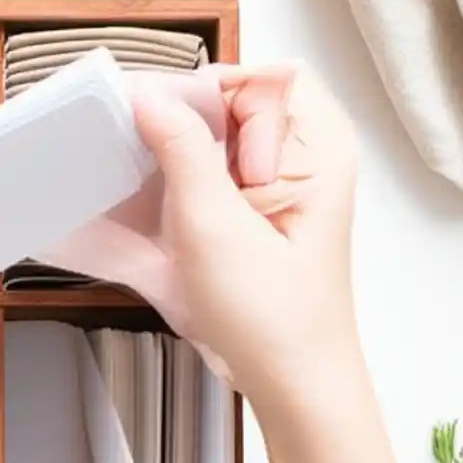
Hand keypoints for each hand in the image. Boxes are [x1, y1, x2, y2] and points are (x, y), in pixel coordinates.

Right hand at [39, 63, 360, 402]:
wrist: (291, 385)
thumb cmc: (270, 316)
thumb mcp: (214, 225)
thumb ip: (182, 150)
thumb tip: (148, 94)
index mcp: (318, 149)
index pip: (260, 78)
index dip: (205, 89)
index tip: (153, 115)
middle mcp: (308, 157)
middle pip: (237, 101)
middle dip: (185, 119)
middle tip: (143, 150)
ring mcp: (283, 185)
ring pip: (221, 136)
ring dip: (177, 151)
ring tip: (146, 178)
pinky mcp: (258, 211)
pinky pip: (215, 170)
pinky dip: (182, 178)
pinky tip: (158, 202)